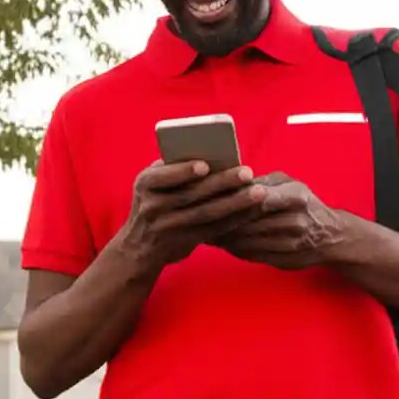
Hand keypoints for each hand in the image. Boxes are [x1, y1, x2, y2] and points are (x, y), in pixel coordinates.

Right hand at [108, 160, 266, 273]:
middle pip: (192, 194)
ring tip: (259, 192)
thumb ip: (172, 169)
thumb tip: (211, 152)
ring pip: (207, 213)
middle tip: (247, 172)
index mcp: (145, 183)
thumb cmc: (154, 201)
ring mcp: (169, 226)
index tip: (205, 165)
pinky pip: (215, 229)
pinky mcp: (187, 241)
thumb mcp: (152, 184)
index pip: (162, 176)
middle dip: (222, 182)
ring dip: (236, 202)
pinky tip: (254, 210)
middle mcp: (153, 205)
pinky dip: (236, 219)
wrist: (139, 247)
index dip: (183, 171)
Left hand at [214, 172, 348, 269]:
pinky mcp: (281, 260)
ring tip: (201, 229)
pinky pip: (250, 254)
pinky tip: (220, 242)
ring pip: (244, 240)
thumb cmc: (306, 204)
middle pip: (246, 221)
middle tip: (195, 215)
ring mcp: (288, 244)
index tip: (207, 196)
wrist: (331, 236)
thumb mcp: (290, 184)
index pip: (255, 197)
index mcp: (294, 196)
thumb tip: (231, 181)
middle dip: (219, 218)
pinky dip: (232, 248)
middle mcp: (293, 221)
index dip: (230, 198)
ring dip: (221, 236)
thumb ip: (263, 182)